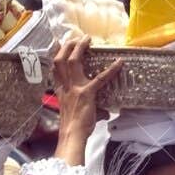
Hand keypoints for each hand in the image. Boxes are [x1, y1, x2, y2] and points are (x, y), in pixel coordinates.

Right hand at [51, 34, 121, 164]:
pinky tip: (119, 63)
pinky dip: (111, 70)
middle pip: (60, 60)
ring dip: (79, 49)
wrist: (72, 135)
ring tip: (87, 40)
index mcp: (61, 91)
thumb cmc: (73, 128)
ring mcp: (75, 89)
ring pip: (73, 62)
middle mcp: (66, 87)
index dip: (57, 56)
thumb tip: (105, 112)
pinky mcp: (87, 93)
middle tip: (75, 39)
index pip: (56, 70)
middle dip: (67, 47)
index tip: (59, 46)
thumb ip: (90, 108)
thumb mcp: (76, 115)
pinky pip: (100, 78)